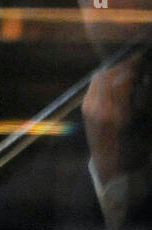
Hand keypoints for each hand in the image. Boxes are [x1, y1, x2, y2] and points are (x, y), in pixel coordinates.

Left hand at [82, 57, 145, 183]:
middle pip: (107, 76)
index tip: (143, 62)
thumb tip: (145, 78)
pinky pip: (94, 86)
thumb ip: (144, 100)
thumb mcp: (146, 126)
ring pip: (98, 78)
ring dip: (114, 72)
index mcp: (117, 115)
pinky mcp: (85, 108)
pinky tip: (116, 82)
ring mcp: (88, 107)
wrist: (112, 167)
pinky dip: (105, 79)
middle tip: (138, 65)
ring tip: (129, 72)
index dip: (133, 68)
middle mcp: (99, 108)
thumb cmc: (135, 150)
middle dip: (123, 67)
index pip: (122, 81)